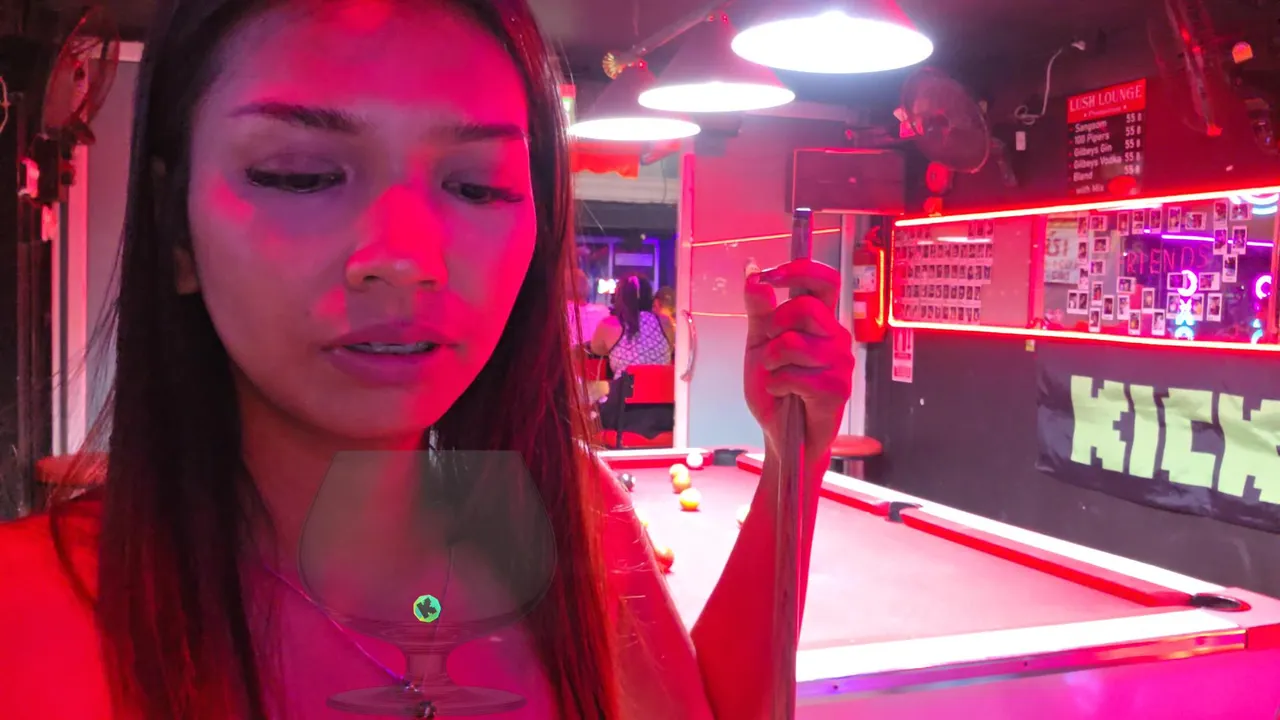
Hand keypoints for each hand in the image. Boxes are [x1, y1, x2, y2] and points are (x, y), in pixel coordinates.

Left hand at [743, 260, 852, 456]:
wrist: (780, 434)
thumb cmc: (776, 389)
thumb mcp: (759, 345)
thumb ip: (759, 312)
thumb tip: (753, 275)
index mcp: (820, 321)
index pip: (824, 280)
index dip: (800, 270)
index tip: (771, 276)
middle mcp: (836, 336)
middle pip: (804, 307)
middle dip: (774, 325)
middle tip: (769, 348)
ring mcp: (840, 362)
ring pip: (794, 343)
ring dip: (772, 362)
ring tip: (777, 377)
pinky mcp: (837, 388)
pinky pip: (796, 375)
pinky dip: (778, 384)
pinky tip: (784, 394)